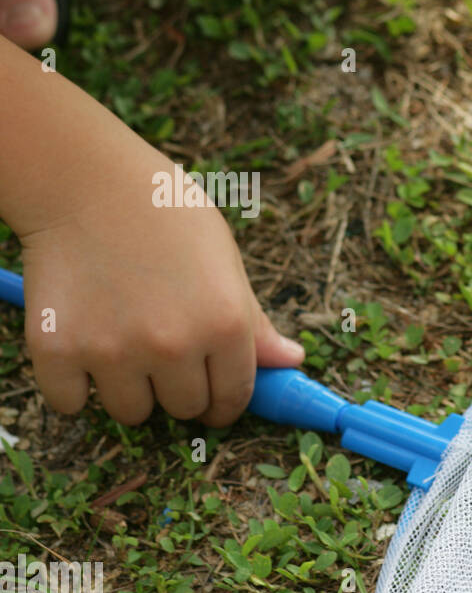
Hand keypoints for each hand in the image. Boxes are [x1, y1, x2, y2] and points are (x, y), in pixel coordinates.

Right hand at [16, 129, 302, 426]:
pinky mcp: (58, 350)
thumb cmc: (165, 213)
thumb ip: (255, 321)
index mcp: (226, 324)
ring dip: (130, 392)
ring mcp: (113, 351)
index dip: (224, 401)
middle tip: (163, 354)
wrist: (84, 179)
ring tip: (123, 346)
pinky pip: (71, 403)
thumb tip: (291, 360)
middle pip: (184, 409)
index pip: (233, 397)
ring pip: (132, 413)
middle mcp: (174, 345)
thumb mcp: (226, 260)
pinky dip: (74, 388)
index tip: (212, 397)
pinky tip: (82, 350)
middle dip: (179, 390)